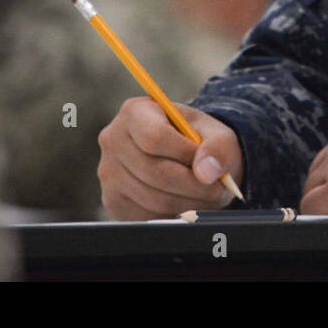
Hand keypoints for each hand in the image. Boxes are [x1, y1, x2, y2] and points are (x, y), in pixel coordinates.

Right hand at [98, 98, 243, 218]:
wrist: (184, 158)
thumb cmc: (199, 141)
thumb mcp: (217, 134)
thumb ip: (217, 147)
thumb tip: (207, 173)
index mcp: (135, 111)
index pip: (155, 137)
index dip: (186, 154)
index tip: (209, 163)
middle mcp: (113, 139)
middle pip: (154, 171)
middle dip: (193, 185)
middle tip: (219, 190)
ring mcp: (109, 172)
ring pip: (152, 197)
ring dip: (188, 204)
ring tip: (209, 198)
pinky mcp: (112, 200)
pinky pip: (146, 216)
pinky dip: (174, 215)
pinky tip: (189, 205)